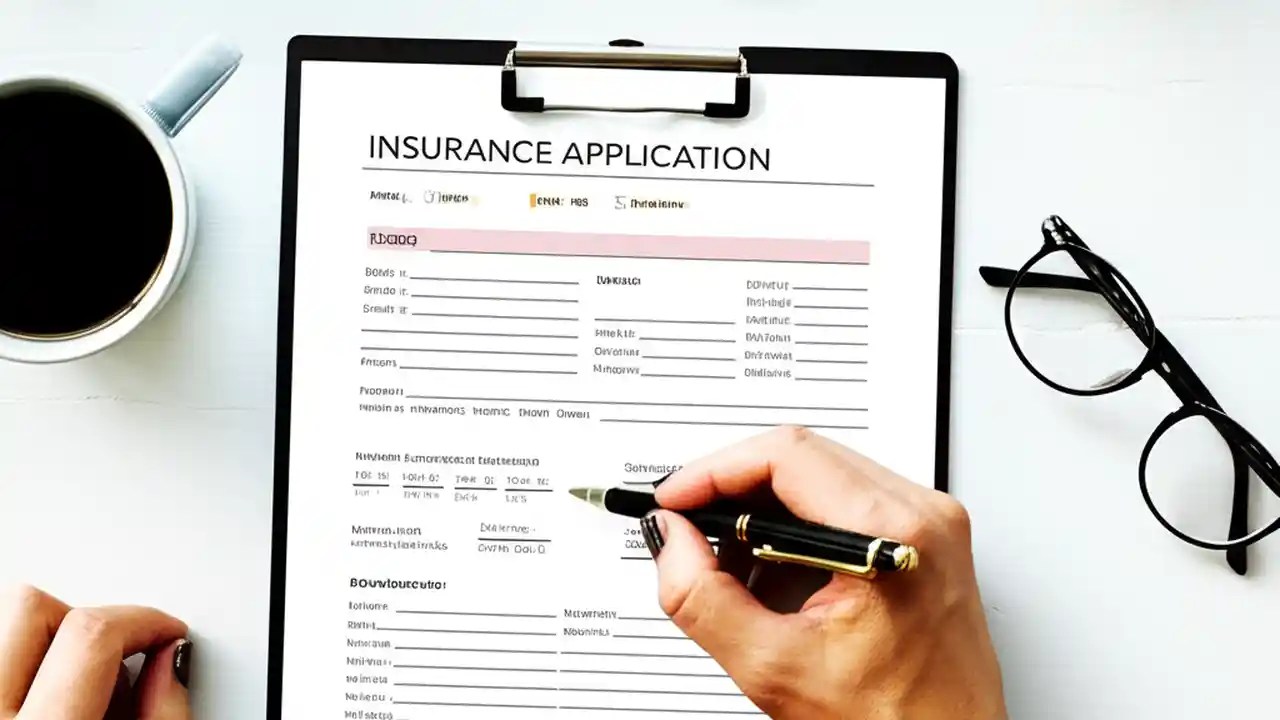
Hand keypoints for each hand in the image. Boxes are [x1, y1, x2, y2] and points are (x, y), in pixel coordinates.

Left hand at [0, 584, 191, 719]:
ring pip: (8, 624)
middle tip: (127, 650)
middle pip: (33, 611)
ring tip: (84, 678)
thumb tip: (170, 659)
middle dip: (93, 621)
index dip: (143, 621)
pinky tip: (52, 690)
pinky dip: (29, 657)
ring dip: (52, 637)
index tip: (165, 632)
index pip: (90, 636)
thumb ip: (162, 715)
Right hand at [643, 426, 1006, 719]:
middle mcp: (922, 514)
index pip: (785, 456)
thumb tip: (669, 539)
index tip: (674, 500)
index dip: (715, 471)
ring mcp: (930, 522)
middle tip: (687, 528)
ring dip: (763, 511)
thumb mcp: (773, 666)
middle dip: (733, 490)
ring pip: (821, 474)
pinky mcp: (926, 537)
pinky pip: (845, 501)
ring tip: (732, 569)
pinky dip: (796, 527)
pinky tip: (775, 576)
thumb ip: (702, 597)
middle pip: (802, 457)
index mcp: (893, 532)